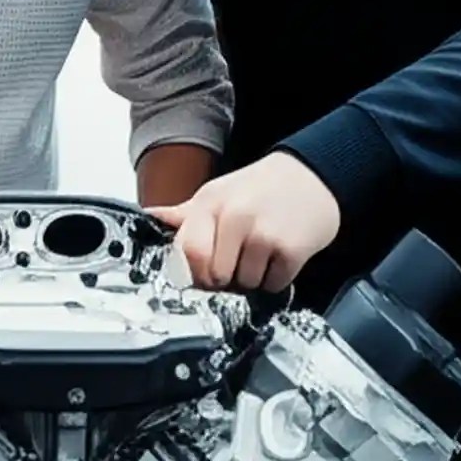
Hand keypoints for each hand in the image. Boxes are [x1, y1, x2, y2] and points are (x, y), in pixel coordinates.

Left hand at [146, 152, 340, 291]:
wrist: (313, 175)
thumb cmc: (260, 188)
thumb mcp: (217, 193)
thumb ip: (184, 215)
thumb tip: (148, 219)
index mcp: (209, 204)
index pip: (187, 253)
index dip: (192, 271)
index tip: (201, 273)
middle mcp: (234, 216)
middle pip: (214, 275)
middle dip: (222, 279)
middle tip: (235, 264)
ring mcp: (264, 233)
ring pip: (244, 284)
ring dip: (251, 279)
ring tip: (261, 253)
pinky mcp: (292, 250)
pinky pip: (273, 285)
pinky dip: (275, 279)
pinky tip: (279, 256)